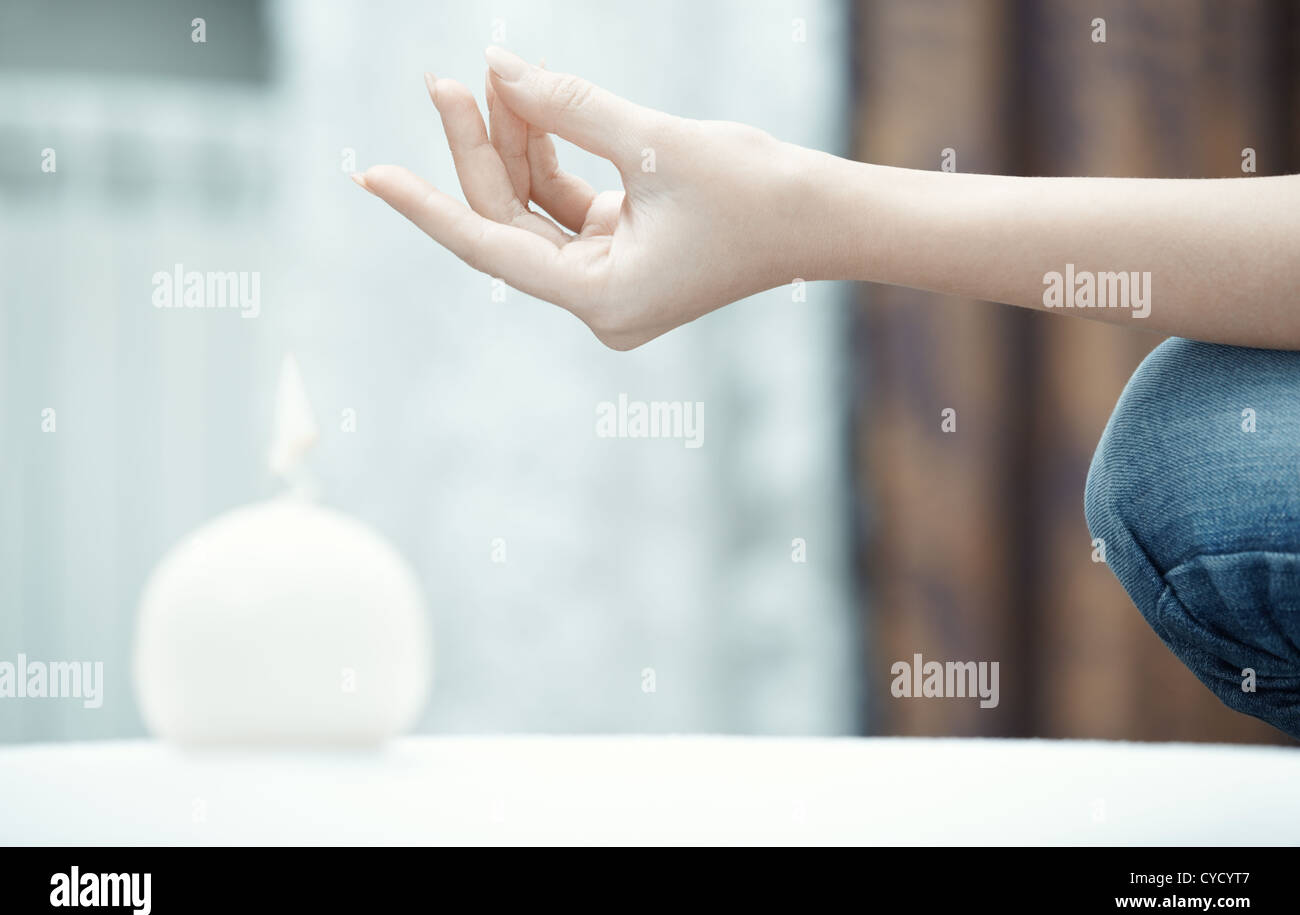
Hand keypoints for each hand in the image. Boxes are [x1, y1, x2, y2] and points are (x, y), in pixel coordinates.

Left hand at [354, 47, 808, 349]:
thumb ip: (571, 106)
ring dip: (515, 145)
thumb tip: (497, 67)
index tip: (371, 176)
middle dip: (481, 150)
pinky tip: (532, 104)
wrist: (826, 218)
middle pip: (509, 223)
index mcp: (602, 301)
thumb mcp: (656, 144)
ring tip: (497, 77)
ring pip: (534, 209)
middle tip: (448, 79)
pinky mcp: (624, 251)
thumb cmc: (757, 190)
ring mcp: (610, 278)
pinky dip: (548, 155)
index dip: (429, 207)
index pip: (491, 249)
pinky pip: (566, 202)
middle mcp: (598, 301)